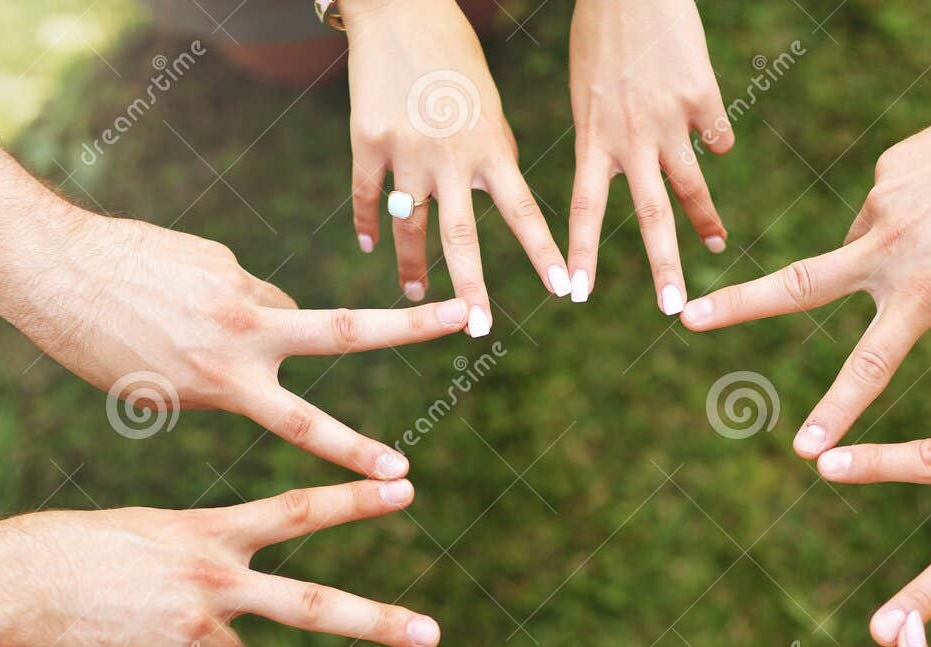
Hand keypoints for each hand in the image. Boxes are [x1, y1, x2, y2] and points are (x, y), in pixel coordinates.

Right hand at [0, 480, 441, 646]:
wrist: (14, 586)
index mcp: (211, 532)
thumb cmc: (85, 555)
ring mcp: (193, 626)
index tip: (406, 483)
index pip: (297, 510)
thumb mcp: (157, 537)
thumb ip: (209, 560)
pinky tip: (122, 644)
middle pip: (314, 607)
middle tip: (434, 635)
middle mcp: (213, 576)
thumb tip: (238, 624)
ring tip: (147, 623)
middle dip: (378, 622)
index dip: (354, 498)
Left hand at [12, 210, 469, 475]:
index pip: (306, 425)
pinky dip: (216, 298)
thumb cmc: (95, 349)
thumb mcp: (160, 393)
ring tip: (189, 328)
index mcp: (225, 383)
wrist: (50, 271)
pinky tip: (164, 294)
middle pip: (347, 331)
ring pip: (282, 311)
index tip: (401, 472)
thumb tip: (271, 348)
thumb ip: (227, 380)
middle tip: (466, 315)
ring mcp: (236, 286)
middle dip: (412, 325)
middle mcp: (243, 332)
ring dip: (260, 328)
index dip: (357, 453)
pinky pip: (238, 284)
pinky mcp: (220, 254)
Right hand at [344, 0, 568, 326]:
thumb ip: (494, 152)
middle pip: (461, 236)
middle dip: (470, 288)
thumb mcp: (490, 102)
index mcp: (490, 145)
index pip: (524, 211)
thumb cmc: (455, 55)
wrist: (400, 8)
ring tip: (414, 297)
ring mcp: (405, 150)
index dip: (544, 252)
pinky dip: (367, 225)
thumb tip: (499, 197)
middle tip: (477, 330)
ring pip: (408, 226)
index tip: (565, 289)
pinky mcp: (366, 140)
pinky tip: (370, 247)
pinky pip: (366, 197)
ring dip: (412, 267)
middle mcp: (450, 155)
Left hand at [567, 0, 730, 311]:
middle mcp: (631, 137)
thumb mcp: (586, 91)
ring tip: (717, 249)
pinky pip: (717, 134)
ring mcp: (670, 121)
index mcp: (592, 137)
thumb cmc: (601, 31)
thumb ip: (605, 136)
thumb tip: (636, 171)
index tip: (577, 296)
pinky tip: (713, 130)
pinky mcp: (704, 98)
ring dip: (706, 222)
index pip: (581, 209)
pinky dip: (715, 137)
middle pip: (649, 216)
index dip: (581, 254)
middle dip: (662, 267)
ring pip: (692, 186)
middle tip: (671, 308)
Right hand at [679, 95, 930, 452]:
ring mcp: (880, 204)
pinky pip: (887, 205)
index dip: (834, 411)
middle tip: (686, 318)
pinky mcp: (885, 171)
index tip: (803, 451)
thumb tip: (885, 278)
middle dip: (738, 305)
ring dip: (896, 248)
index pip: (870, 365)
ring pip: (866, 243)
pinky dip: (913, 209)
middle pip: (796, 286)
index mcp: (925, 291)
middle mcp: (889, 249)